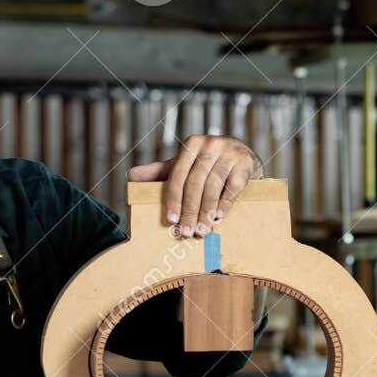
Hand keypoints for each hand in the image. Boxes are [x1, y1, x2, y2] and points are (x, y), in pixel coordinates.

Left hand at [129, 134, 262, 237]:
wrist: (245, 155)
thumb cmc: (210, 164)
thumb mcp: (186, 164)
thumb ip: (161, 172)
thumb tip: (131, 177)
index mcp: (191, 144)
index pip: (178, 174)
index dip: (173, 199)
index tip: (171, 220)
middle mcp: (210, 144)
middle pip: (195, 182)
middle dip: (190, 210)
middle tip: (186, 232)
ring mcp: (230, 152)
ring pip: (213, 186)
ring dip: (206, 212)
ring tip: (202, 231)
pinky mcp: (246, 163)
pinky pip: (233, 186)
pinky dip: (225, 203)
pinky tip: (219, 217)